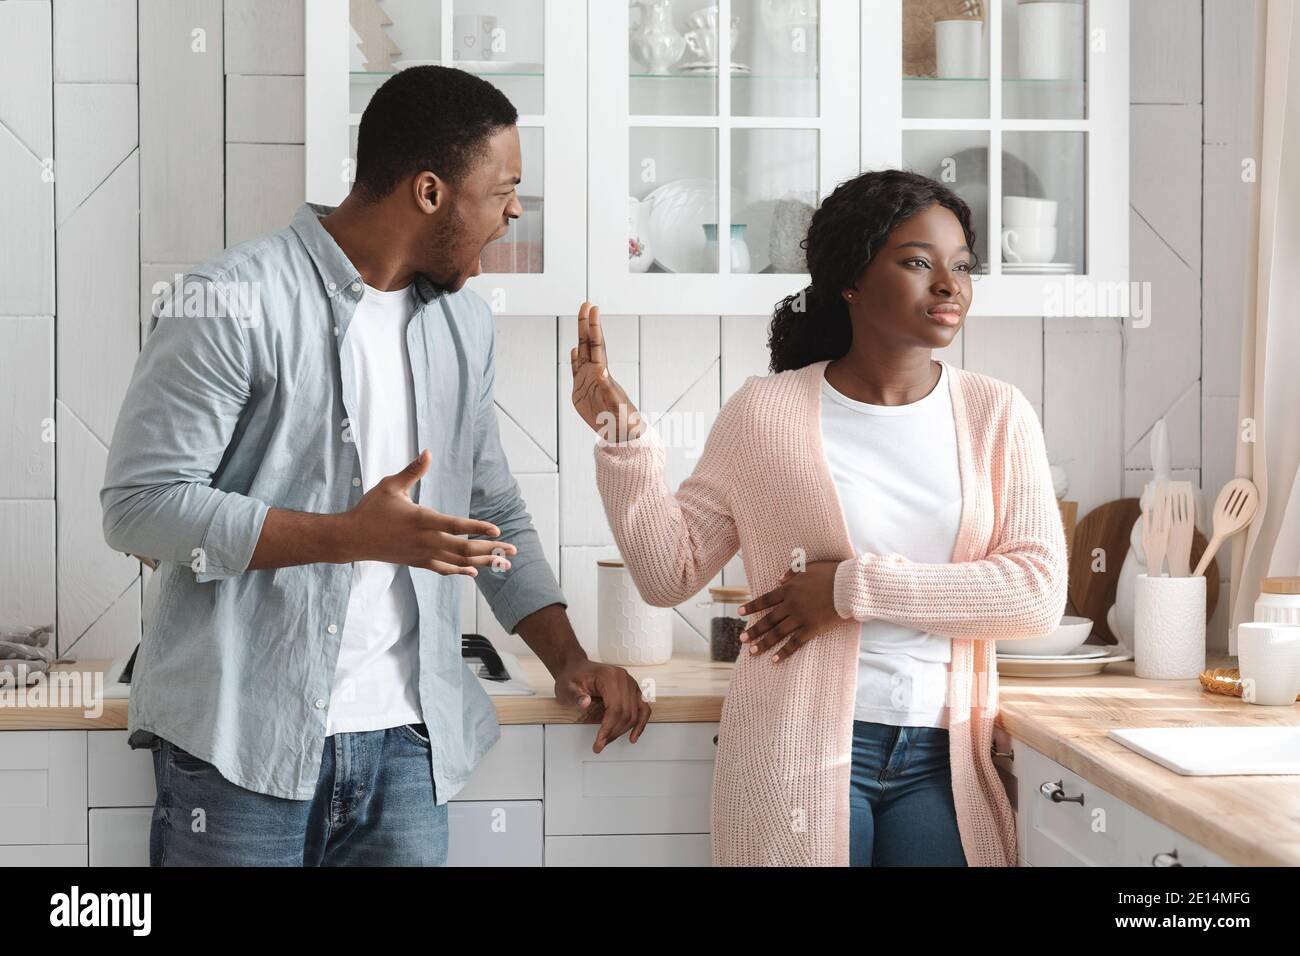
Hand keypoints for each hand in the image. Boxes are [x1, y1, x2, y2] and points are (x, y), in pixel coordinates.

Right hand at [340, 449, 516, 574]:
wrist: (352, 538)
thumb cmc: (371, 509)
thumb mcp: (391, 485)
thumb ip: (413, 471)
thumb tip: (428, 452)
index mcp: (421, 519)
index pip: (455, 525)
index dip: (477, 528)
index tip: (497, 530)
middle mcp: (425, 540)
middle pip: (464, 549)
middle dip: (491, 550)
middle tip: (513, 550)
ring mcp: (422, 554)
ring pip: (458, 562)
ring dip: (484, 562)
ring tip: (504, 564)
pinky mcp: (418, 562)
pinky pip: (444, 570)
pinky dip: (461, 571)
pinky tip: (475, 572)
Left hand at [553, 657, 651, 752]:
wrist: (577, 668)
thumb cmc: (573, 677)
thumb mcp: (567, 687)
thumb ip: (575, 695)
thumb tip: (585, 702)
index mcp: (609, 676)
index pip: (615, 708)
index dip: (608, 728)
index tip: (599, 742)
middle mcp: (624, 679)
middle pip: (626, 713)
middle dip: (614, 732)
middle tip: (600, 744)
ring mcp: (630, 684)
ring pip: (635, 713)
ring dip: (623, 731)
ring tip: (609, 740)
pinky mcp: (633, 690)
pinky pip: (643, 708)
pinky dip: (640, 723)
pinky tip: (634, 735)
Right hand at [570, 301, 644, 441]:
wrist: (619, 434)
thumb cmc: (623, 421)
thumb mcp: (615, 404)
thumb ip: (607, 387)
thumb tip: (600, 370)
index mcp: (602, 374)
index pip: (597, 345)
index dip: (594, 327)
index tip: (593, 309)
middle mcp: (594, 373)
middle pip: (589, 343)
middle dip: (586, 324)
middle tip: (585, 304)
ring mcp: (587, 381)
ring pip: (582, 353)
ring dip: (580, 336)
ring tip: (580, 319)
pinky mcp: (580, 392)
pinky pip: (576, 371)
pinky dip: (574, 359)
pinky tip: (574, 349)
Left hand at [737, 560, 845, 661]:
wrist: (849, 585)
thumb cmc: (831, 573)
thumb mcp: (808, 566)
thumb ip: (791, 573)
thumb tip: (778, 580)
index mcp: (789, 589)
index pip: (765, 599)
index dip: (752, 606)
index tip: (739, 612)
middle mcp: (791, 605)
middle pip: (768, 620)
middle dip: (754, 630)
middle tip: (742, 639)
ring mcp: (801, 618)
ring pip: (778, 633)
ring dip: (764, 643)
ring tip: (753, 652)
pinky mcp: (813, 628)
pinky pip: (796, 642)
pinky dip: (785, 651)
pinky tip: (775, 659)